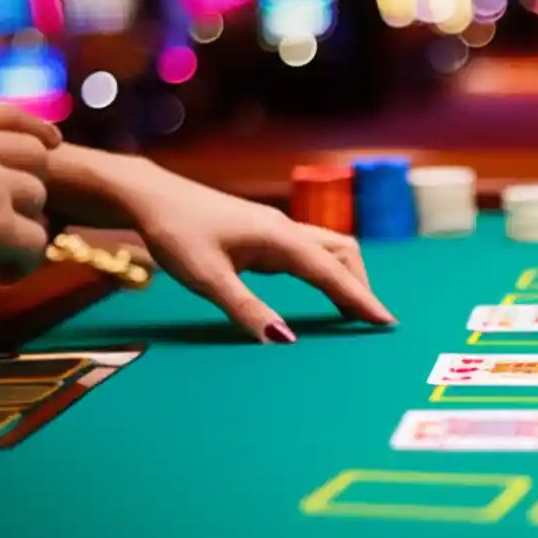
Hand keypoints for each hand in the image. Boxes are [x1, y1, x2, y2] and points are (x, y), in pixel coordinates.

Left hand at [118, 164, 395, 342]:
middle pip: (343, 254)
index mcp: (279, 239)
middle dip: (360, 287)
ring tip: (352, 312)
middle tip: (370, 323)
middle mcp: (286, 230)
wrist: (150, 198)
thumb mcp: (208, 279)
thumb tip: (286, 340)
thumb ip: (248, 310)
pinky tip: (321, 290)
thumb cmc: (176, 235)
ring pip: (329, 250)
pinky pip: (310, 252)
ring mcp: (277, 229)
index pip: (332, 272)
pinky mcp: (266, 233)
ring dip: (346, 278)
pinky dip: (326, 273)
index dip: (361, 298)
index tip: (386, 322)